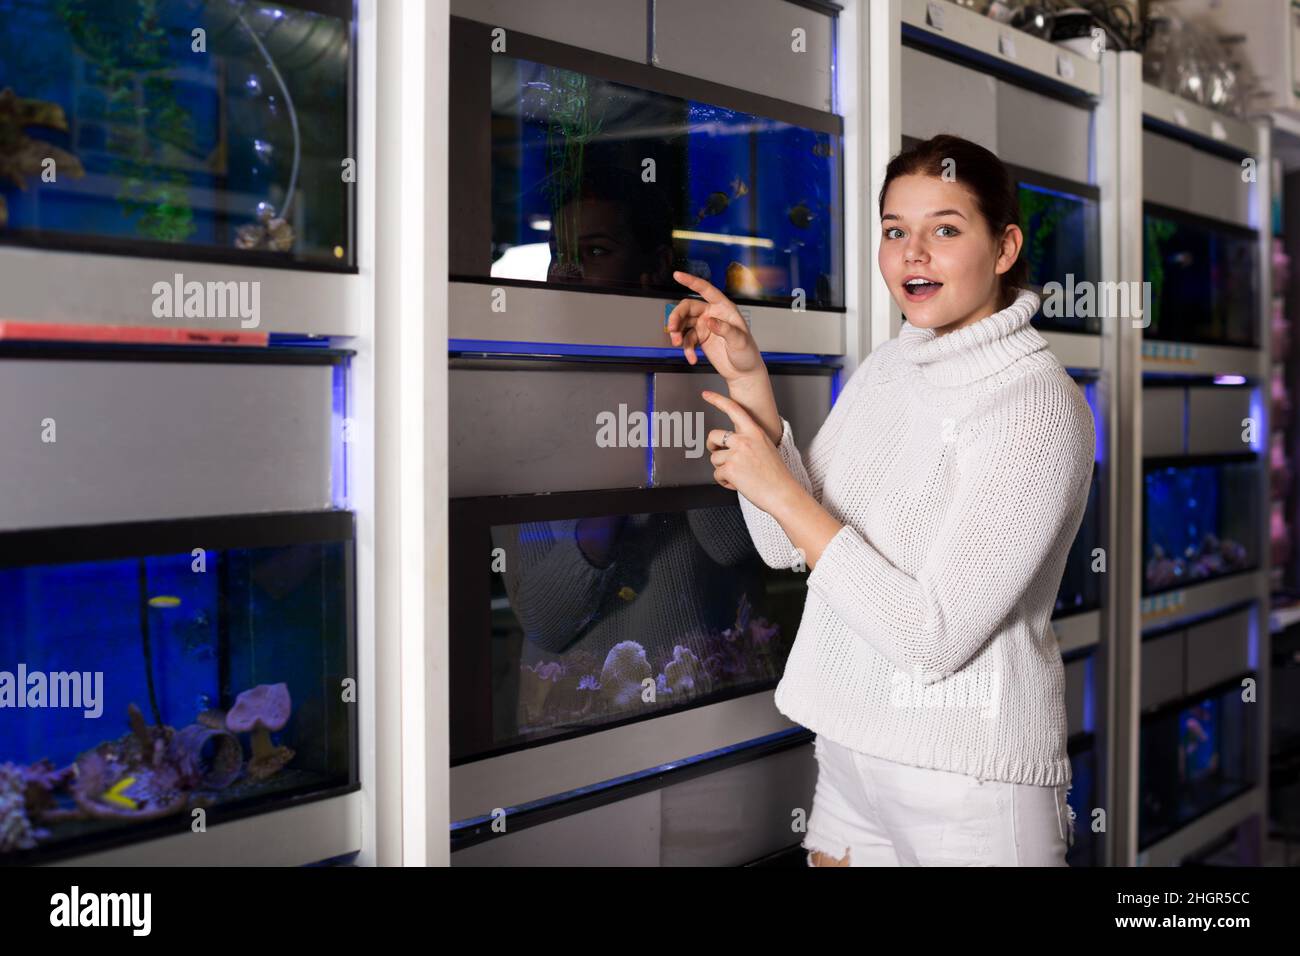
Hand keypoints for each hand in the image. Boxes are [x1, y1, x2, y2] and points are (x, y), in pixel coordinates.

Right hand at [666, 270, 765, 380]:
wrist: (743, 372)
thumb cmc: (747, 353)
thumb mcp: (740, 341)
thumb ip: (725, 329)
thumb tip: (710, 321)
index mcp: (724, 308)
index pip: (706, 290)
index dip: (691, 281)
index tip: (677, 275)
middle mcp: (713, 314)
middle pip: (687, 308)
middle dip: (676, 317)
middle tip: (672, 329)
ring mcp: (705, 326)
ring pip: (683, 323)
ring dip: (677, 333)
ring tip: (678, 344)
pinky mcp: (700, 338)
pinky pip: (687, 340)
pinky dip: (686, 349)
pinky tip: (691, 358)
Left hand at [701, 389, 800, 515]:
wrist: (783, 494)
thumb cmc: (777, 476)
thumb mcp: (766, 448)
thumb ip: (749, 442)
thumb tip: (731, 446)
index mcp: (755, 432)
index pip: (734, 410)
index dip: (718, 400)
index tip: (706, 394)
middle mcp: (744, 440)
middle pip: (713, 436)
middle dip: (713, 447)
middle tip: (720, 455)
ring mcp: (736, 454)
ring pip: (714, 459)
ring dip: (723, 469)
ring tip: (740, 476)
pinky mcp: (730, 469)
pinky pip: (717, 475)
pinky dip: (725, 482)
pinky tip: (739, 484)